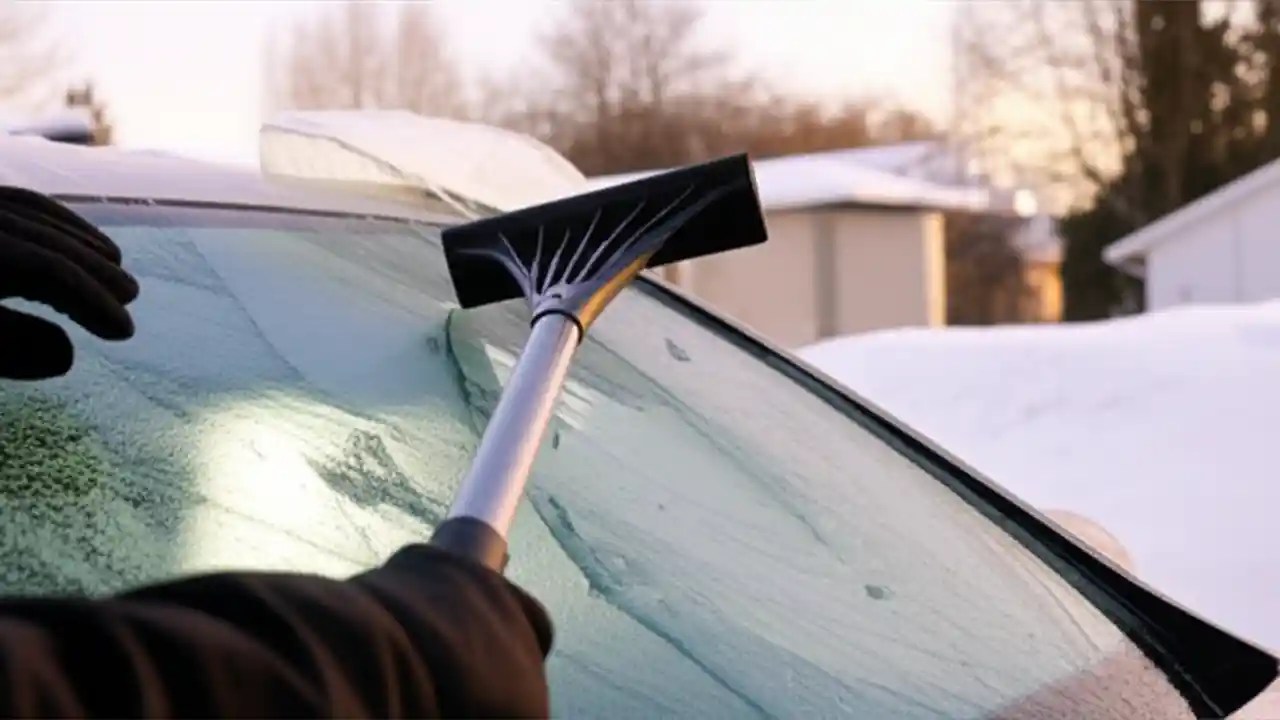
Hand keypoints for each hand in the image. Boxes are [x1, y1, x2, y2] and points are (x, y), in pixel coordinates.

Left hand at [0, 187, 138, 379]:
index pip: (48, 272)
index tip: (124, 332)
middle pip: (47, 241)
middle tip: (131, 297)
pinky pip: (19, 200)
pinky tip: (73, 234)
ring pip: (33, 213)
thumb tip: (67, 356)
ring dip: (81, 240)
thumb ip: (6, 345)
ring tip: (115, 263)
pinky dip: (54, 217)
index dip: (91, 301)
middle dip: (94, 270)